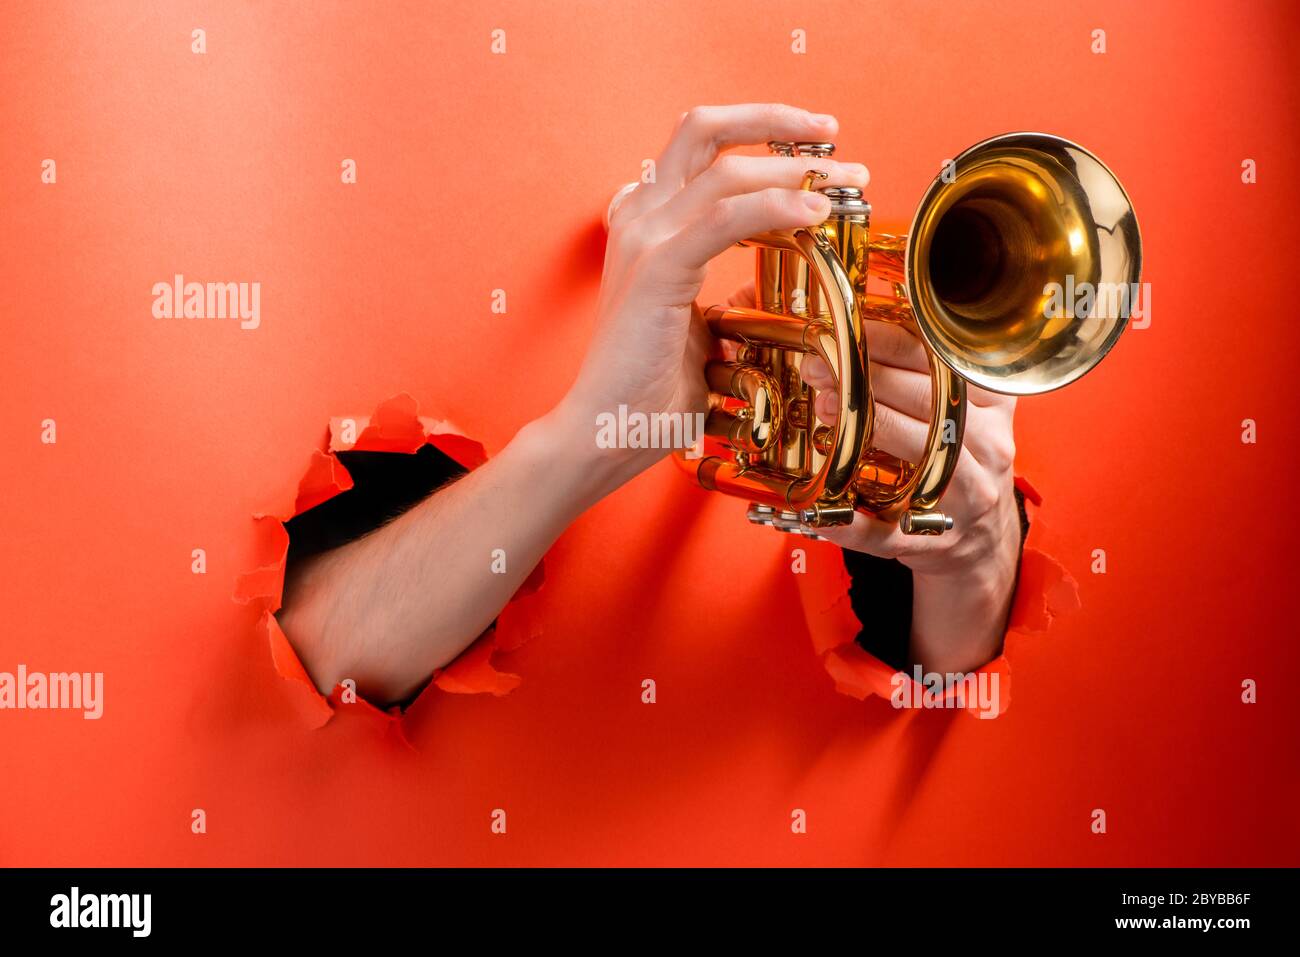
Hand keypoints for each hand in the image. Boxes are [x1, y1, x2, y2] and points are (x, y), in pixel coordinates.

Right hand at [550, 103, 868, 495]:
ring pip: (726, 170)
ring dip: (793, 168)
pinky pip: (726, 217)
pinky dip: (776, 207)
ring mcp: (644, 238)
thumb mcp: (700, 326)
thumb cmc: (651, 389)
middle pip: (705, 130)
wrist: (608, 428)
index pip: (701, 147)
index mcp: (645, 223)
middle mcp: (640, 217)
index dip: (758, 131)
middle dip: (777, 123)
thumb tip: (771, 285)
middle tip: (836, 140)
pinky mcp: (657, 269)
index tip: (815, 145)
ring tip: (842, 182)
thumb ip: (726, 293)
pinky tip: (814, 212)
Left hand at [800, 320, 1022, 672]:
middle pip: (929, 406)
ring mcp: (961, 500)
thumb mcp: (962, 407)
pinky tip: (815, 506)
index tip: (848, 325)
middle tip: (817, 361)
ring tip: (820, 406)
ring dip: (868, 431)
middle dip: (869, 378)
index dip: (892, 341)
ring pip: (920, 460)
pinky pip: (886, 533)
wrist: (979, 540)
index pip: (945, 364)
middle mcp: (986, 452)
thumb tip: (864, 317)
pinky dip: (849, 522)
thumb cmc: (956, 458)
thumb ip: (929, 367)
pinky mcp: (929, 542)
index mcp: (991, 409)